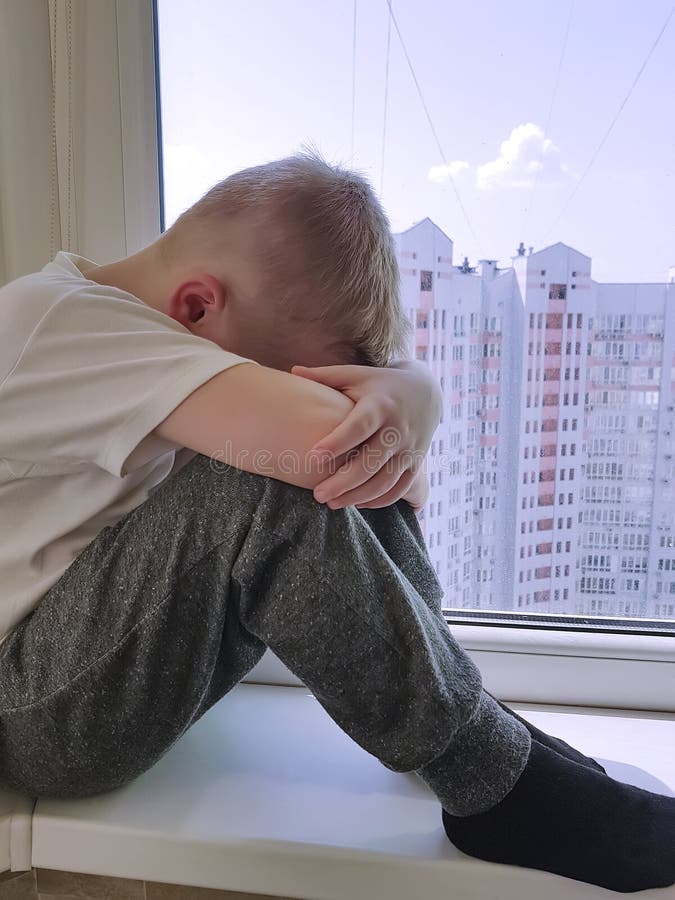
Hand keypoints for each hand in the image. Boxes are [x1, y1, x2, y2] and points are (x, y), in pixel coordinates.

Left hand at [291, 361, 441, 508]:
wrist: (425, 392)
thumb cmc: (380, 384)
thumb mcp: (357, 376)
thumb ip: (326, 376)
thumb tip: (293, 370)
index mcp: (380, 405)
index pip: (359, 426)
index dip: (338, 442)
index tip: (313, 456)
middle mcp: (398, 429)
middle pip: (371, 462)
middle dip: (343, 482)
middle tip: (317, 494)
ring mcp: (409, 449)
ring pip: (384, 481)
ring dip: (358, 496)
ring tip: (331, 503)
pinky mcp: (415, 464)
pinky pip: (399, 489)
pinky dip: (378, 501)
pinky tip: (355, 503)